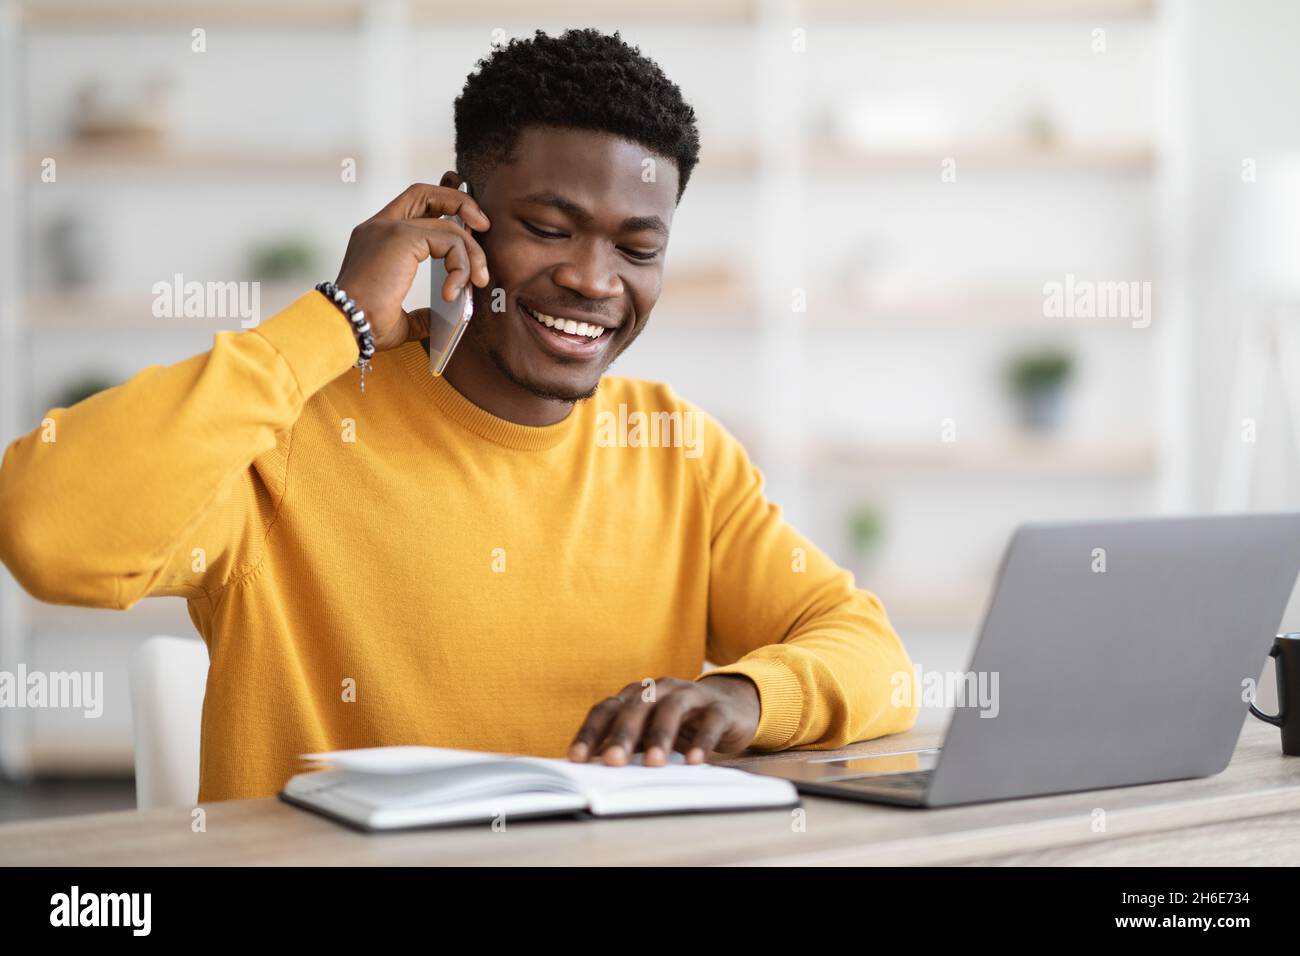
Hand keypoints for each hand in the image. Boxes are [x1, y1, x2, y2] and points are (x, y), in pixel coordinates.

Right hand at [333, 180, 491, 351]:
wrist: (346, 328)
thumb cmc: (365, 328)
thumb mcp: (400, 319)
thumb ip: (421, 314)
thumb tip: (442, 319)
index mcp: (375, 239)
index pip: (412, 205)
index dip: (443, 205)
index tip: (470, 224)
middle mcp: (379, 227)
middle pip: (425, 193)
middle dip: (461, 202)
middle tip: (485, 227)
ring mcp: (389, 228)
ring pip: (448, 225)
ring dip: (472, 253)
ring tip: (478, 282)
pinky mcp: (401, 237)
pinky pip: (449, 242)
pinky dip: (461, 266)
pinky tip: (453, 293)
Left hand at [568, 675, 760, 766]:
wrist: (731, 706)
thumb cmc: (680, 724)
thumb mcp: (649, 732)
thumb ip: (626, 745)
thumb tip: (591, 770)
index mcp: (636, 695)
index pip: (607, 709)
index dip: (590, 732)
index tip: (577, 760)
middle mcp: (660, 689)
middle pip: (636, 707)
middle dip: (623, 735)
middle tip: (613, 762)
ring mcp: (691, 695)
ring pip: (671, 710)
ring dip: (660, 736)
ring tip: (653, 765)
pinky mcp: (719, 708)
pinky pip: (710, 722)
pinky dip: (702, 741)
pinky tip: (694, 762)